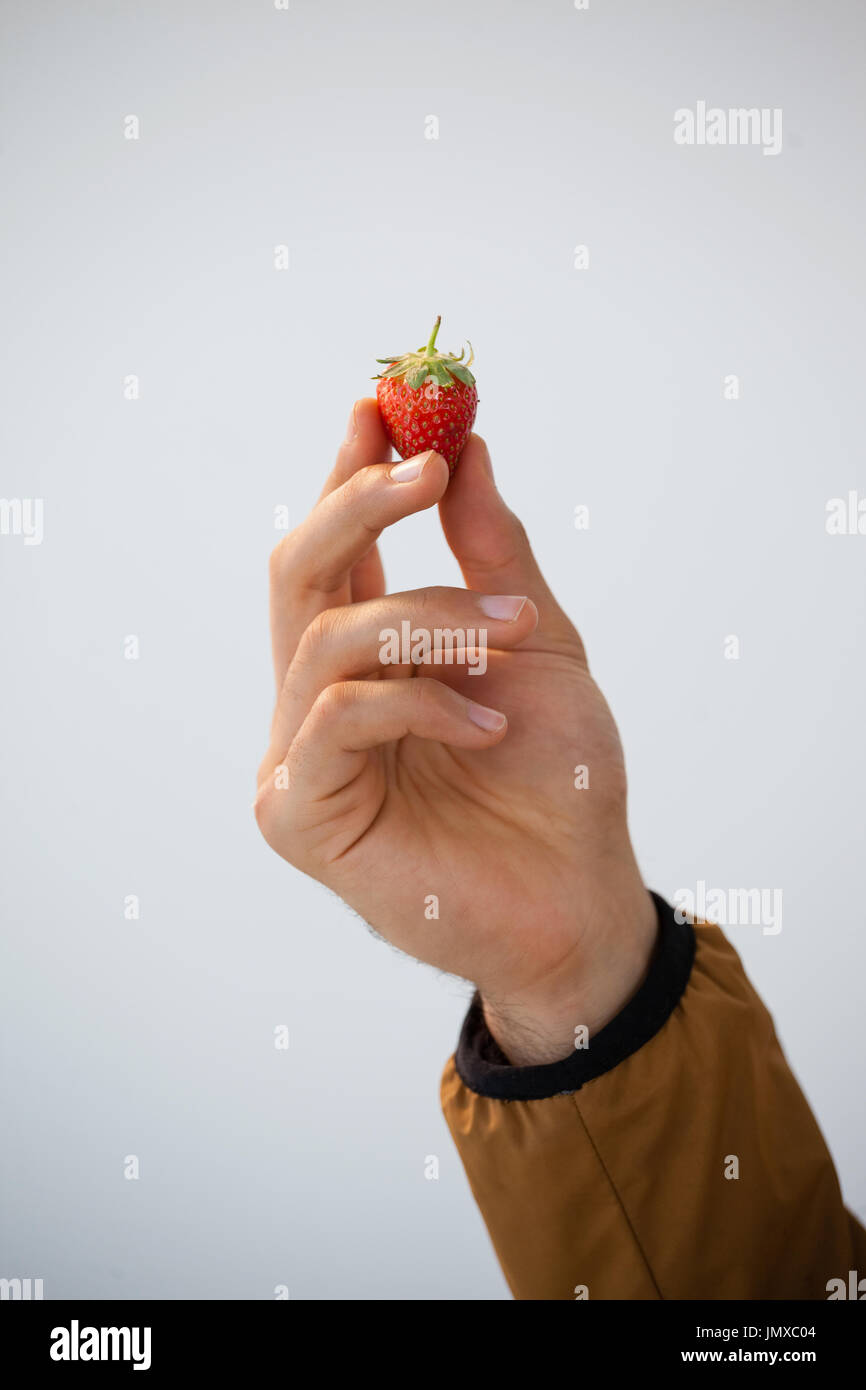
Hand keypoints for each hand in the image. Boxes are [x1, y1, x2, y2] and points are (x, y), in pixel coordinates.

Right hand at [255, 400, 656, 1063]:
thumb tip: (467, 447)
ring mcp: (301, 755)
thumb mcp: (536, 643)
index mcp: (371, 656)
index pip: (338, 550)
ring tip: (510, 635)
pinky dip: (423, 705)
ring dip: (430, 618)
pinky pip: (339, 717)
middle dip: (359, 506)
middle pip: (297, 573)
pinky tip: (488, 728)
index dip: (350, 475)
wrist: (580, 896)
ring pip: (325, 638)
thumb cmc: (560, 777)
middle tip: (425, 467)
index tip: (382, 404)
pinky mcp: (299, 813)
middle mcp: (322, 697)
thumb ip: (493, 554)